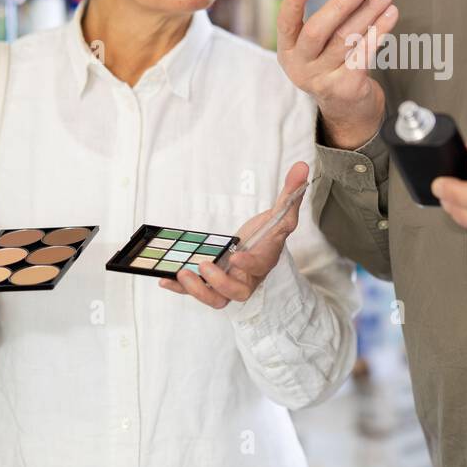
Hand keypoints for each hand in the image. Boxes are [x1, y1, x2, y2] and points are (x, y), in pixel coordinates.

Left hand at [159, 162, 310, 307]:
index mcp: (265, 260)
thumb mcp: (281, 212)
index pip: (260, 266)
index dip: (249, 265)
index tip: (237, 256)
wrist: (261, 246)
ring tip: (182, 273)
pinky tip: (165, 279)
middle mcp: (248, 277)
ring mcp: (230, 282)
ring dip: (198, 291)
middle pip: (237, 293)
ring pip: (217, 299)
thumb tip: (301, 166)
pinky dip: (180, 289)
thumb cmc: (271, 232)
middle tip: (205, 266)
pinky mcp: (214, 282)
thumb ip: (290, 193)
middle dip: (219, 283)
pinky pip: (198, 291)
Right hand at [276, 0, 397, 149]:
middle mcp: (301, 66)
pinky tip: (389, 17)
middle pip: (317, 31)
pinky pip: (364, 55)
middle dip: (340, 5)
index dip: (292, 4)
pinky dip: (378, 33)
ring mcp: (322, 79)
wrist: (346, 110)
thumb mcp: (318, 48)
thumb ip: (328, 23)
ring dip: (368, 13)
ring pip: (346, 39)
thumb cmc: (333, 66)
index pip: (286, 24)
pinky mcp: (347, 88)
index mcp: (289, 50)